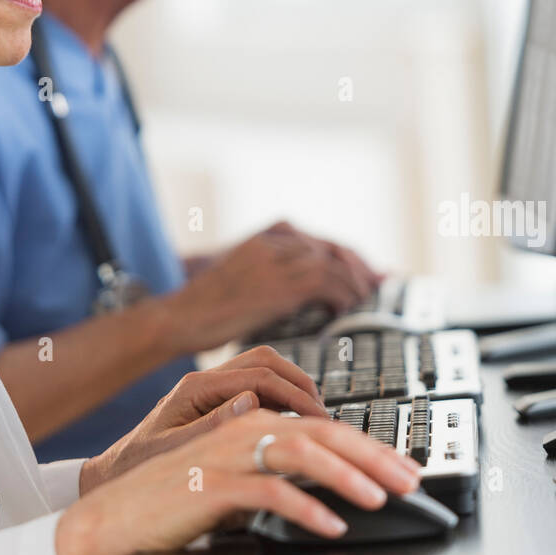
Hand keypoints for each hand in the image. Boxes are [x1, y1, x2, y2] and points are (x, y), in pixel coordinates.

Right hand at [57, 408, 421, 554]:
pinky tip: (330, 525)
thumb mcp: (236, 478)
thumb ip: (274, 469)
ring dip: (347, 476)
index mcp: (252, 421)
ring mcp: (228, 456)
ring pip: (301, 453)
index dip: (368, 446)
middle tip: (409, 480)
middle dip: (372, 456)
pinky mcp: (212, 487)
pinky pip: (268, 493)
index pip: (324, 426)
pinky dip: (304, 509)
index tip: (402, 468)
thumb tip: (324, 475)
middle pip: (322, 433)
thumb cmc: (174, 499)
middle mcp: (244, 428)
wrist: (116, 514)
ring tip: (379, 498)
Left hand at [81, 346, 326, 491]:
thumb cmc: (139, 468)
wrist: (114, 476)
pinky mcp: (212, 402)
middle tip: (322, 412)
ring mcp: (209, 390)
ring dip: (291, 385)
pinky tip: (289, 421)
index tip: (318, 417)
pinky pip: (253, 386)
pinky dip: (278, 397)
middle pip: (265, 360)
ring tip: (312, 414)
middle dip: (299, 381)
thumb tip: (251, 403)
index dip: (294, 394)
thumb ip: (212, 427)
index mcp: (196, 388)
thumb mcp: (175, 453)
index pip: (259, 377)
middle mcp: (204, 381)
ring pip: (261, 368)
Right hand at [163, 220, 382, 350]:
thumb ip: (272, 277)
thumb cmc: (205, 309)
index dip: (347, 256)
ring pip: (331, 262)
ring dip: (354, 282)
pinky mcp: (278, 283)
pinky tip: (343, 310)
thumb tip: (309, 292)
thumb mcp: (240, 281)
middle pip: (330, 246)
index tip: (366, 271)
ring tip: (363, 301)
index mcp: (264, 237)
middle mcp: (272, 242)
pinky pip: (324, 281)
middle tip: (377, 284)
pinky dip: (340, 294)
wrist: (179, 317)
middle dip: (358, 266)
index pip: (318, 241)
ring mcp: (275, 259)